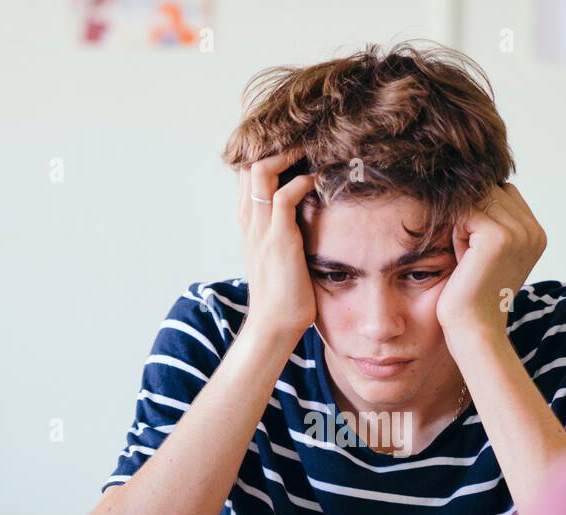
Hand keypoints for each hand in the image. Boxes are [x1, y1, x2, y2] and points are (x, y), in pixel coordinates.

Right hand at [237, 150, 317, 344]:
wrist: (274, 324)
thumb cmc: (283, 292)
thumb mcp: (278, 251)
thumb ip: (284, 228)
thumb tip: (307, 212)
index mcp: (247, 220)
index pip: (246, 170)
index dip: (267, 151)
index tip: (294, 144)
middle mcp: (249, 219)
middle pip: (249, 161)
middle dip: (276, 144)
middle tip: (305, 140)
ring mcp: (261, 228)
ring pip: (261, 170)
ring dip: (288, 155)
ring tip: (311, 151)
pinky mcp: (279, 239)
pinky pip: (284, 196)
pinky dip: (302, 182)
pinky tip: (318, 181)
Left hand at [436, 183, 546, 339]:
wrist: (473, 328)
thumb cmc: (472, 293)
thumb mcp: (487, 252)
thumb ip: (491, 221)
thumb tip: (471, 183)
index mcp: (536, 234)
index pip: (504, 193)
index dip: (481, 212)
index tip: (474, 248)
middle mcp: (533, 231)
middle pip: (491, 191)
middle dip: (471, 214)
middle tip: (468, 253)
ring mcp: (519, 233)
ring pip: (478, 199)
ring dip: (463, 223)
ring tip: (465, 255)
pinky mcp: (498, 237)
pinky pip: (466, 212)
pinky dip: (456, 232)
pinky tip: (461, 258)